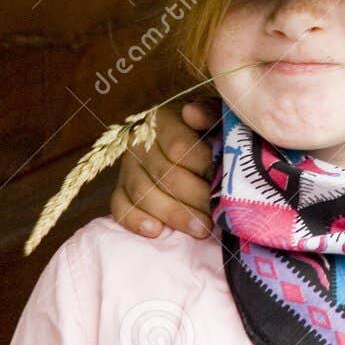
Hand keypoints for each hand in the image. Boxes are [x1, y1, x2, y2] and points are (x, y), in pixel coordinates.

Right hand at [110, 98, 217, 237]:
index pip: (179, 148)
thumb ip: (209, 113)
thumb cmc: (210, 130)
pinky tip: (157, 231)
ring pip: (143, 193)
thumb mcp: (216, 116)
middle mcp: (139, 141)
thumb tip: (192, 113)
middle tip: (217, 215)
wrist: (194, 140)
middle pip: (164, 174)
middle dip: (194, 198)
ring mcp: (126, 167)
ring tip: (201, 229)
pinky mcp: (120, 189)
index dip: (204, 168)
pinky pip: (119, 207)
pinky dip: (136, 221)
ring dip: (173, 214)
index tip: (224, 183)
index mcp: (163, 119)